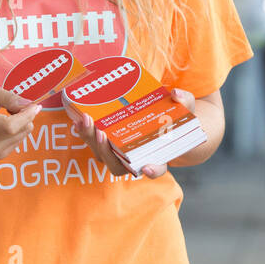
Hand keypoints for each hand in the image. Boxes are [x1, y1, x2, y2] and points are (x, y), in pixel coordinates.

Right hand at [0, 84, 41, 159]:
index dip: (26, 116)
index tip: (34, 105)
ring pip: (20, 137)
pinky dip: (19, 133)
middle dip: (26, 117)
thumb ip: (8, 97)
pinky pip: (17, 144)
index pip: (9, 126)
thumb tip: (28, 104)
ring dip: (23, 124)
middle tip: (17, 106)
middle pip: (17, 131)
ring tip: (9, 114)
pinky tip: (9, 125)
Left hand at [65, 88, 197, 178]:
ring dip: (90, 140)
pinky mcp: (107, 143)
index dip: (153, 170)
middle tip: (102, 134)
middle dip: (107, 152)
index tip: (147, 167)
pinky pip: (93, 141)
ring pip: (102, 154)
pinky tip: (78, 119)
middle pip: (118, 165)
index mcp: (158, 156)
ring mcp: (119, 153)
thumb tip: (176, 93)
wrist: (164, 124)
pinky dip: (84, 132)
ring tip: (85, 121)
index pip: (157, 168)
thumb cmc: (174, 121)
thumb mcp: (186, 111)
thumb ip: (185, 102)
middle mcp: (135, 160)